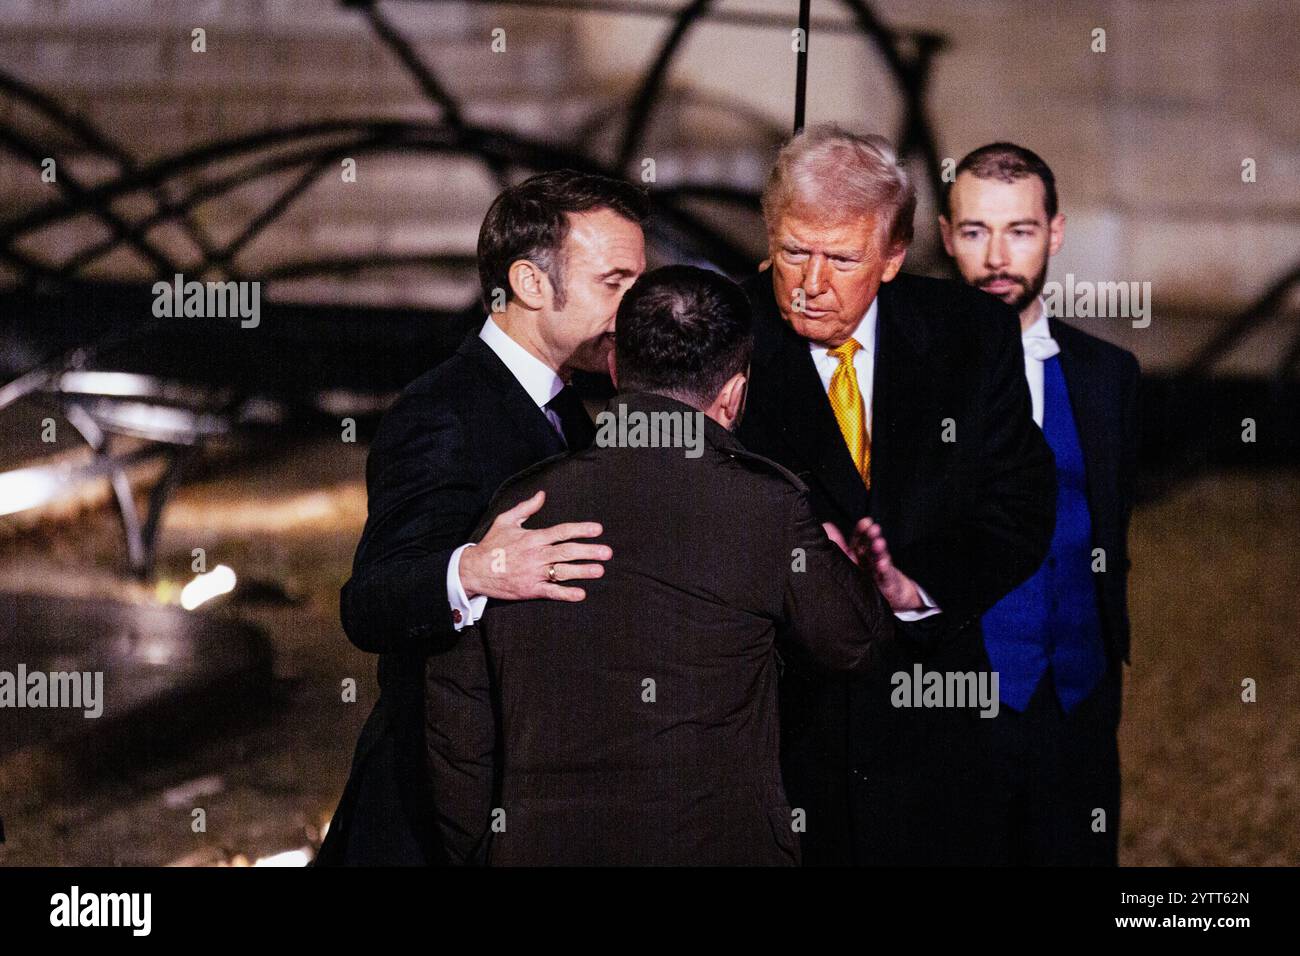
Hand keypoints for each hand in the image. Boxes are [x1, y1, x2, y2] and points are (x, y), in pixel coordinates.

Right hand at [458, 490, 610, 602]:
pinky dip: (566, 593)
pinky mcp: (530, 589)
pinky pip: (551, 592)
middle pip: (567, 552)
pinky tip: (581, 594)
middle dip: (589, 551)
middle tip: (607, 552)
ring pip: (563, 571)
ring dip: (583, 571)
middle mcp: (537, 555)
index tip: (598, 529)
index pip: (562, 532)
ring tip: (600, 570)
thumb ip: (526, 507)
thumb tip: (542, 494)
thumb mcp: (506, 520)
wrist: (475, 570)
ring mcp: (534, 573)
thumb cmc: (491, 544)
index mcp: (533, 537)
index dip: (581, 530)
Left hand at [826, 518, 924, 612]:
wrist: (889, 597)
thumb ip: (838, 544)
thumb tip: (826, 525)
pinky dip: (884, 570)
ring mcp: (878, 572)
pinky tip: (882, 564)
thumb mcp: (849, 561)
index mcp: (859, 554)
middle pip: (870, 546)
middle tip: (873, 528)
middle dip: (872, 536)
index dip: (862, 530)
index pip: (860, 539)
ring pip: (878, 559)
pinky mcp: (887, 585)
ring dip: (879, 550)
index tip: (866, 522)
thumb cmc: (865, 578)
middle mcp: (869, 561)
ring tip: (879, 543)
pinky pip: (884, 577)